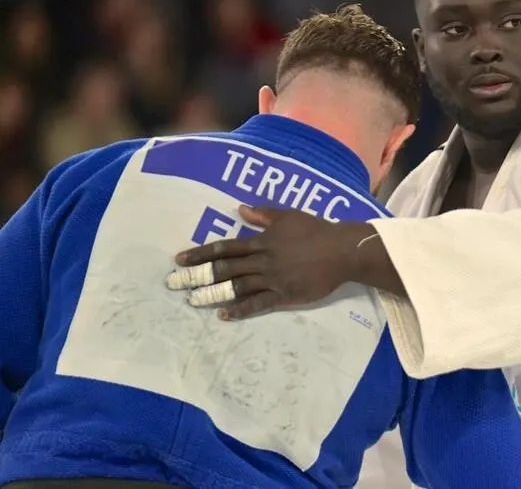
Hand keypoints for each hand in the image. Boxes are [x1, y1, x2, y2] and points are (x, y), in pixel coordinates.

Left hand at [167, 205, 378, 319]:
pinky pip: (258, 303)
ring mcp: (272, 279)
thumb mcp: (288, 216)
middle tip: (174, 283)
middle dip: (197, 276)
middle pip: (224, 269)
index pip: (224, 248)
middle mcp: (262, 260)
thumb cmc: (316, 231)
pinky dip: (240, 309)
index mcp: (261, 241)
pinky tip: (224, 315)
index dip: (200, 253)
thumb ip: (263, 215)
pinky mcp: (285, 294)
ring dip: (213, 293)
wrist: (341, 251)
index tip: (179, 259)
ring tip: (192, 300)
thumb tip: (240, 209)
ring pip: (237, 287)